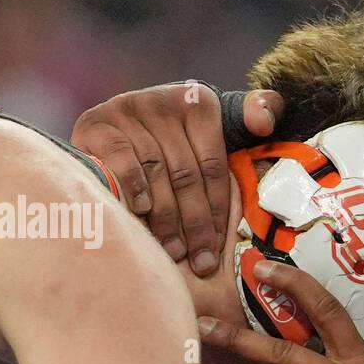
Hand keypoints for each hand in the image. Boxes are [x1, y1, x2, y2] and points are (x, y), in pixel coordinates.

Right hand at [71, 82, 280, 274]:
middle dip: (195, 224)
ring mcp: (128, 109)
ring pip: (156, 173)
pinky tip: (142, 212)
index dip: (218, 211)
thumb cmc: (175, 139)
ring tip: (174, 252)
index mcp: (199, 103)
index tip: (218, 248)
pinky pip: (122, 158)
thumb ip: (249, 117)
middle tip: (200, 262)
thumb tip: (265, 123)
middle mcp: (163, 101)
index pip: (213, 167)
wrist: (111, 129)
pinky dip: (134, 187)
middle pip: (186, 175)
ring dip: (166, 218)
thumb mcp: (213, 126)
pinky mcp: (98, 122)